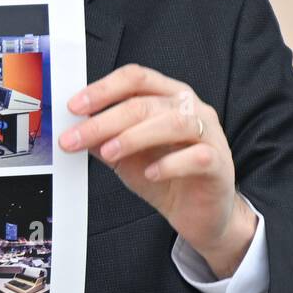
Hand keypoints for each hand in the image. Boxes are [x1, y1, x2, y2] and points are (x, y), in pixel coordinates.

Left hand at [58, 63, 256, 277]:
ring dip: (134, 137)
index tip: (74, 107)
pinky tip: (151, 173)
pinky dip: (170, 164)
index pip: (135, 79)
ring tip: (109, 153)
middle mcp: (191, 108)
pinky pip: (197, 156)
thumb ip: (104, 140)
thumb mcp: (125, 157)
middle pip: (146, 103)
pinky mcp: (218, 163)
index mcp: (167, 97)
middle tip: (76, 138)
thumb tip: (74, 129)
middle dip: (105, 120)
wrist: (198, 213)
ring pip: (173, 122)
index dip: (103, 89)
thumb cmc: (165, 177)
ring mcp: (209, 133)